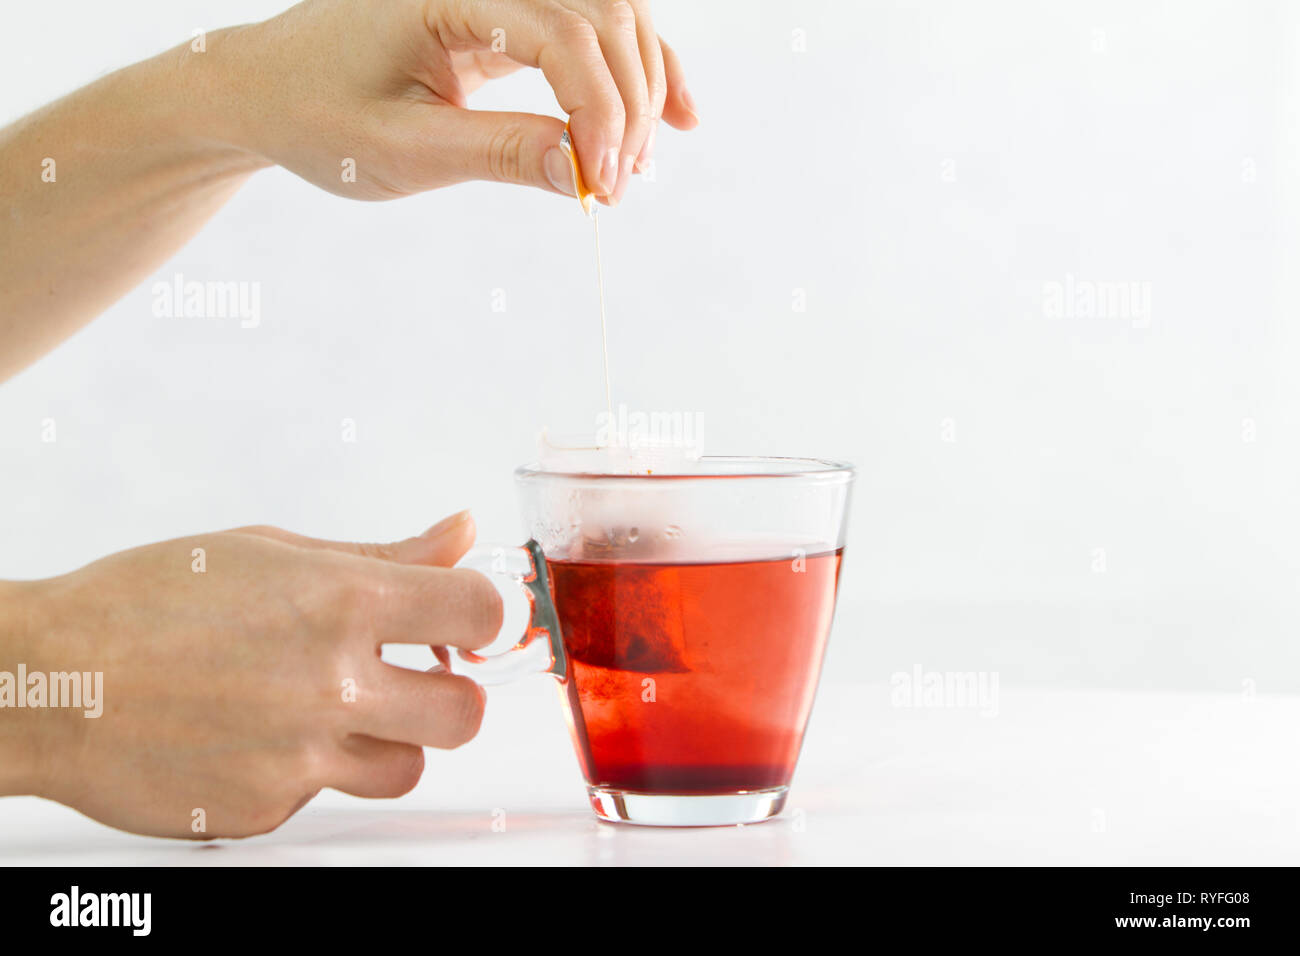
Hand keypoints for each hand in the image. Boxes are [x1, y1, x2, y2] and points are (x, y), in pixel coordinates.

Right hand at [2, 511, 499, 838]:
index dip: (483, 616)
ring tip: (330, 709)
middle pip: (462, 713)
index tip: (463, 621)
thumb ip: (382, 554)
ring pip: (405, 769)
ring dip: (387, 741)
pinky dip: (308, 772)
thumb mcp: (271, 552)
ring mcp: (299, 759)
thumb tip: (460, 534)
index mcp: (339, 604)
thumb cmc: (145, 603)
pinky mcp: (265, 812)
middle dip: (449, 692)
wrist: (48, 683)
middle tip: (413, 676)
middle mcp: (330, 686)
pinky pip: (323, 799)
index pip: (478, 613)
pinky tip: (260, 737)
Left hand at [223, 0, 699, 204]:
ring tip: (638, 166)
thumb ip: (499, 152)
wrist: (267, 89)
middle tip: (620, 185)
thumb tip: (583, 171)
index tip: (602, 186)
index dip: (598, 112)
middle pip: (602, 15)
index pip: (560, 35)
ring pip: (610, 17)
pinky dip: (633, 75)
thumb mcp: (404, 149)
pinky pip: (591, 32)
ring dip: (642, 88)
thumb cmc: (318, 115)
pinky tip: (673, 117)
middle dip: (629, 103)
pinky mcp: (508, 17)